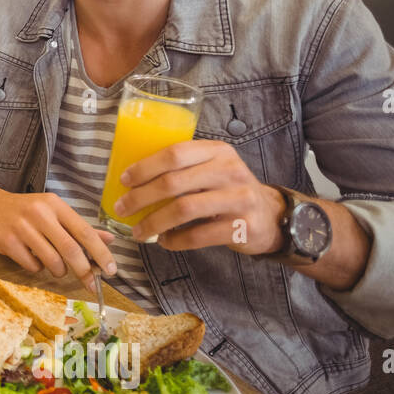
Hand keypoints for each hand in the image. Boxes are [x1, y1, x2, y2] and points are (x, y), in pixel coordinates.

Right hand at [0, 179, 116, 293]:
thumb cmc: (25, 210)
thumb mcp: (53, 211)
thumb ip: (80, 227)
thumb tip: (109, 240)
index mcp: (55, 205)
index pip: (85, 232)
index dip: (101, 253)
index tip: (111, 270)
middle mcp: (40, 214)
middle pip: (70, 250)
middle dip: (84, 271)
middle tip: (91, 283)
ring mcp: (22, 228)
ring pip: (52, 261)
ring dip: (59, 271)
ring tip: (56, 267)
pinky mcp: (8, 243)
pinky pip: (33, 266)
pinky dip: (38, 268)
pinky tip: (33, 258)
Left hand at [114, 139, 285, 254]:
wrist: (270, 215)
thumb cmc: (228, 190)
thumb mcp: (212, 168)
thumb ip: (184, 167)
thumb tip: (133, 180)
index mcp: (217, 151)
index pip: (175, 153)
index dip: (145, 167)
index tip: (124, 181)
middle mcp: (230, 171)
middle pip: (173, 183)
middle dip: (140, 197)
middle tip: (122, 208)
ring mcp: (239, 199)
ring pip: (183, 209)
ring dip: (154, 223)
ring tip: (139, 231)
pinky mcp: (242, 227)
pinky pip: (198, 236)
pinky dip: (175, 241)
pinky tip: (164, 242)